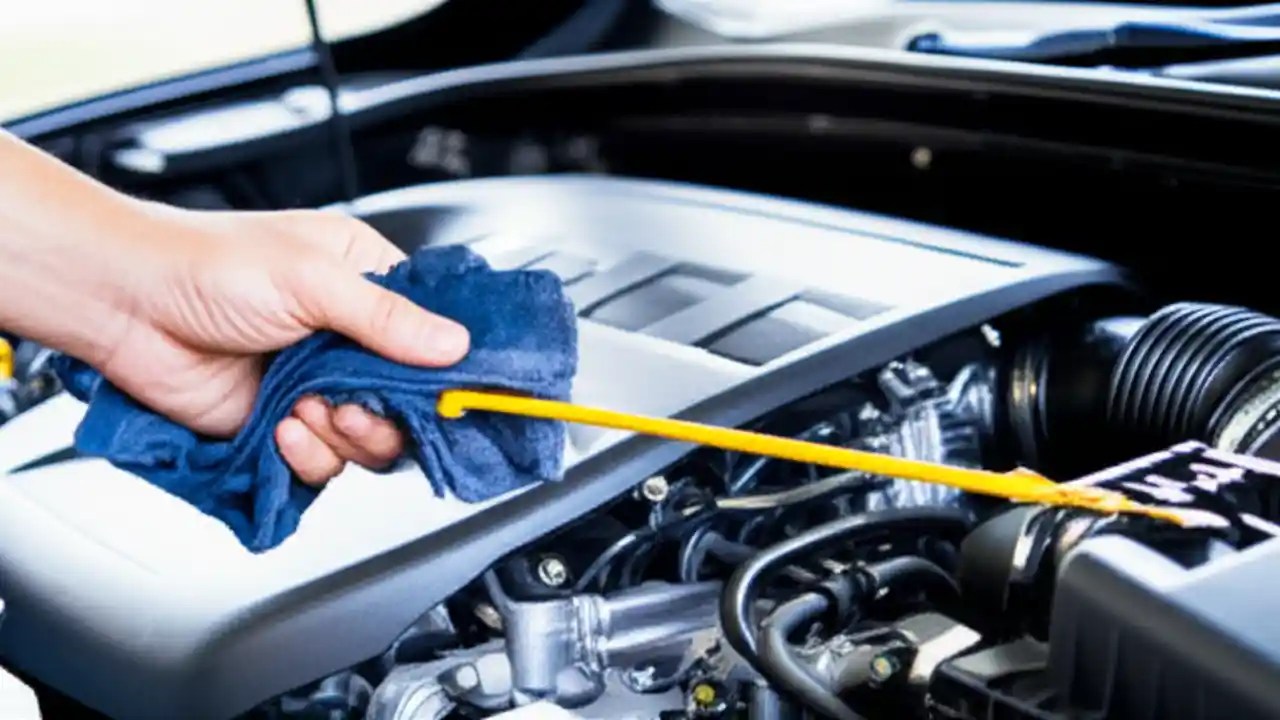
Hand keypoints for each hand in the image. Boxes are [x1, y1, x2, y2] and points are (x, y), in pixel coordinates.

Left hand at [95, 204, 468, 484]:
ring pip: (373, 438)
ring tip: (310, 408)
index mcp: (367, 282)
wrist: (126, 305)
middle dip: (389, 411)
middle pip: (410, 397)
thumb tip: (453, 345)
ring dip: (346, 433)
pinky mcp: (286, 423)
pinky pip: (326, 461)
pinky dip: (309, 453)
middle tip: (359, 405)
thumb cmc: (207, 264)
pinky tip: (284, 424)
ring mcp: (318, 384)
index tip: (453, 388)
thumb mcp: (312, 278)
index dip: (447, 363)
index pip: (434, 330)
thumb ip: (386, 318)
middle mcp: (350, 337)